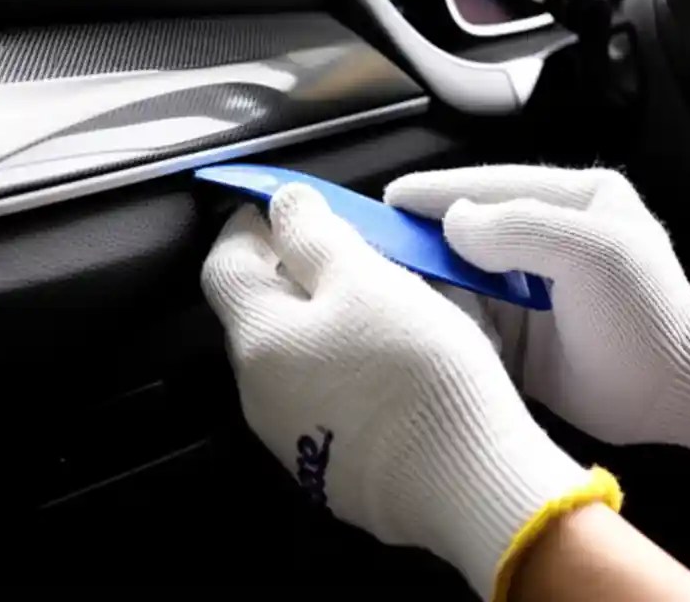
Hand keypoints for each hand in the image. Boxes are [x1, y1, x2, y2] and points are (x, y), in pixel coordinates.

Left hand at [201, 184, 619, 599]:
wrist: (465, 484)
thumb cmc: (413, 373)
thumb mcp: (366, 280)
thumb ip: (314, 236)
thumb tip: (282, 205)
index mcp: (257, 340)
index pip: (224, 265)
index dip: (251, 226)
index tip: (290, 210)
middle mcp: (258, 393)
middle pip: (260, 313)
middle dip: (297, 273)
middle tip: (353, 252)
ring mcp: (292, 436)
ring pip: (297, 358)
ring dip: (326, 324)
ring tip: (386, 308)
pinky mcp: (330, 468)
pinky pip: (326, 399)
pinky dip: (347, 369)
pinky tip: (395, 367)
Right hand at [385, 166, 689, 465]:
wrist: (677, 397)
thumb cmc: (646, 318)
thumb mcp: (594, 254)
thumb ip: (521, 228)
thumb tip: (455, 223)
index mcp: (575, 200)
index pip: (491, 186)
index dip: (438, 192)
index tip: (390, 198)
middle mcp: (550, 236)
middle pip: (470, 228)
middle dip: (427, 237)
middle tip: (378, 244)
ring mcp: (535, 284)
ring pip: (463, 273)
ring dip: (434, 281)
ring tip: (395, 282)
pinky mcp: (523, 329)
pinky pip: (470, 314)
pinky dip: (449, 317)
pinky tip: (426, 320)